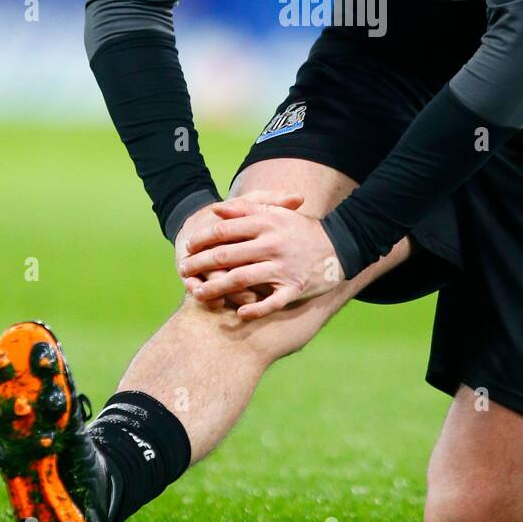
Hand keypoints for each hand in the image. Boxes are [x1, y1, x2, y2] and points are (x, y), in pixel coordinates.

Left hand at [179, 197, 344, 319]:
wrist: (338, 246)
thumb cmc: (299, 229)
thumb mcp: (274, 213)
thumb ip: (245, 209)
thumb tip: (216, 210)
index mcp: (266, 223)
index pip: (225, 230)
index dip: (203, 239)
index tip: (189, 247)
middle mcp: (272, 244)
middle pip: (227, 255)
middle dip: (201, 264)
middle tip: (183, 271)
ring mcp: (283, 267)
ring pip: (242, 279)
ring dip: (216, 288)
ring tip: (198, 295)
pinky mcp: (294, 288)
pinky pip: (272, 302)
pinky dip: (255, 309)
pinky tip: (239, 312)